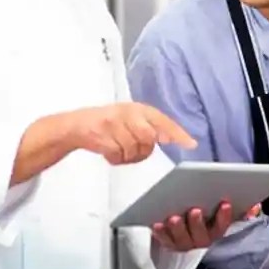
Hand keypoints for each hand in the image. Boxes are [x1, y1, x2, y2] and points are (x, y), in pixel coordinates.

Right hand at [66, 103, 196, 165]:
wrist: (77, 125)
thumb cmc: (110, 124)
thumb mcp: (133, 119)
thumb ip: (152, 127)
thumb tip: (171, 137)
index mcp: (139, 109)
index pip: (163, 121)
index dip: (177, 134)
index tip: (191, 144)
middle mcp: (128, 113)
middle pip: (148, 138)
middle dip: (143, 149)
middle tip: (132, 148)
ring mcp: (114, 123)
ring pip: (133, 149)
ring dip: (128, 156)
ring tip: (119, 149)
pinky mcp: (102, 136)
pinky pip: (118, 156)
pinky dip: (115, 159)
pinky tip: (109, 152)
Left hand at [151, 200, 256, 251]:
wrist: (190, 226)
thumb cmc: (210, 213)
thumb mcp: (226, 211)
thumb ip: (242, 209)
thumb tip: (255, 206)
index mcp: (216, 231)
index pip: (222, 226)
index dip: (224, 217)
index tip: (225, 203)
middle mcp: (201, 241)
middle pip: (201, 236)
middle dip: (198, 224)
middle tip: (195, 210)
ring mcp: (185, 243)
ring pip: (182, 241)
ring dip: (178, 230)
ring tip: (174, 218)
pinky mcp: (169, 242)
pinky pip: (165, 241)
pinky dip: (161, 234)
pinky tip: (157, 223)